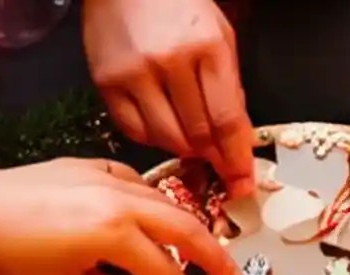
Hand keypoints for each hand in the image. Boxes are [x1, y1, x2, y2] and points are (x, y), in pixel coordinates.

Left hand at [0, 158, 241, 274]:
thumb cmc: (10, 255)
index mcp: (116, 233)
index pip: (168, 273)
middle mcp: (122, 199)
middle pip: (185, 228)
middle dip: (212, 256)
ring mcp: (108, 177)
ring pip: (167, 201)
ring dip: (188, 229)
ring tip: (199, 254)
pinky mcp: (92, 166)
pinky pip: (138, 183)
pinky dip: (153, 203)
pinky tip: (151, 220)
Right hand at [84, 0, 254, 194]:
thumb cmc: (176, 2)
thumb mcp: (219, 34)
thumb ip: (229, 85)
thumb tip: (237, 136)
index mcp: (207, 48)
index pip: (227, 120)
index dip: (237, 157)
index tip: (243, 181)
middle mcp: (169, 62)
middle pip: (198, 135)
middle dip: (214, 157)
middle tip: (220, 166)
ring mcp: (134, 73)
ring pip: (166, 139)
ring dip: (184, 149)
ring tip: (192, 141)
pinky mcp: (107, 82)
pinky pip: (134, 130)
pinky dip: (153, 138)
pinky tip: (162, 126)